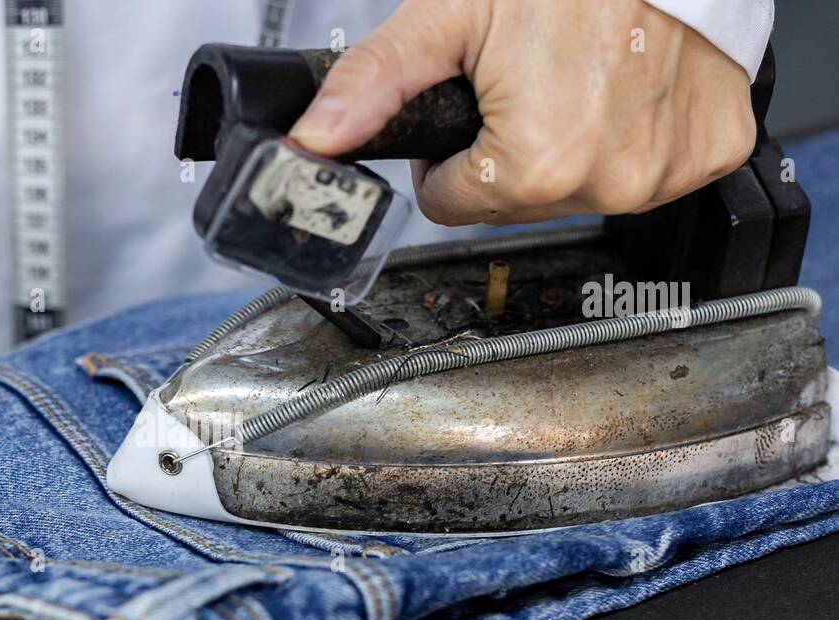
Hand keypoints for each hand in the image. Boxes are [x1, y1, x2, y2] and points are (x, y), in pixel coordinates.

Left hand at [289, 0, 757, 224]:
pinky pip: (648, 173)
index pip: (449, 204)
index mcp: (534, 165)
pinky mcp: (705, 157)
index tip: (473, 105)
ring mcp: (660, 177)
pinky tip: (626, 91)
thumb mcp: (447, 17)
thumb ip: (373, 84)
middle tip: (529, 81)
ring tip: (577, 79)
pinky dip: (632, 137)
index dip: (448, 155)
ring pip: (573, 193)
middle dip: (506, 152)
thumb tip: (311, 140)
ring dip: (568, 146)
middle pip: (509, 205)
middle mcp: (604, 183)